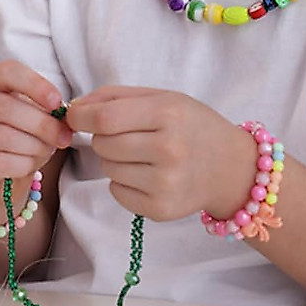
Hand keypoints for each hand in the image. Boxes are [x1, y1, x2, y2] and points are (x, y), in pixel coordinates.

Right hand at [0, 60, 71, 224]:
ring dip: (35, 146)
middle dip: (41, 123)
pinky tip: (29, 165)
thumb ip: (44, 110)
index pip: (6, 71)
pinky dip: (24, 164)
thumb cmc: (17, 142)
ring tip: (46, 150)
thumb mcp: (31, 117)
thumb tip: (65, 117)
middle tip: (63, 136)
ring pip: (3, 136)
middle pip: (5, 106)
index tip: (57, 102)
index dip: (35, 84)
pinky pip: (1, 161)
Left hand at [66, 86, 257, 221]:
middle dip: (102, 137)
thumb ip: (114, 96)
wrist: (232, 168)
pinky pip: (116, 192)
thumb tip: (73, 108)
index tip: (74, 116)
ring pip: (107, 168)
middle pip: (103, 144)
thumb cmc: (191, 125)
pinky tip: (148, 175)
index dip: (81, 117)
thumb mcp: (161, 97)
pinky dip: (123, 183)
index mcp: (167, 114)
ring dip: (114, 160)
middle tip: (126, 135)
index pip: (104, 118)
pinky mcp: (161, 209)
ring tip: (143, 155)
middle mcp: (168, 150)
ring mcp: (166, 183)